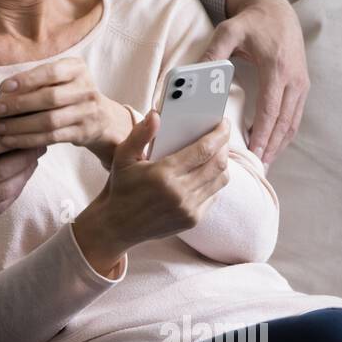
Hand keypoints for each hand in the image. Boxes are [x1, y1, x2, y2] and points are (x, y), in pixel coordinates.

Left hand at [0, 57, 133, 168]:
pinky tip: (10, 140)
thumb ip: (37, 81)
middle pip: (49, 98)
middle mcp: (86, 89)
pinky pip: (51, 137)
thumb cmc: (71, 94)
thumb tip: (3, 92)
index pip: (51, 72)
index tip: (3, 88)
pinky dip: (28, 139)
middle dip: (18, 105)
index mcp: (77, 69)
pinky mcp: (83, 133)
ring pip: (49, 121)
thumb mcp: (62, 79)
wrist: (103, 118)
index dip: (26, 80)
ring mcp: (87, 112)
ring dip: (19, 126)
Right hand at [72, 113, 230, 273]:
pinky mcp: (192, 219)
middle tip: (222, 134)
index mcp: (163, 174)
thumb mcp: (123, 157)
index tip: (223, 123)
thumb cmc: (120, 187)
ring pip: (220, 180)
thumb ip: (140, 134)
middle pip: (217, 163)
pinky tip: (206, 172)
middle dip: (224, 145)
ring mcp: (188, 208)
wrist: (117, 225)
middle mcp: (179, 193)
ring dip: (222, 162)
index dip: (219, 134)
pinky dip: (214, 181)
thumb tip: (156, 115)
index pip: (203, 150)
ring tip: (217, 151)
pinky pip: (213, 195)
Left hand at [200, 0, 309, 166]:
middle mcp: (293, 78)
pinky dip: (286, 133)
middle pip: (284, 121)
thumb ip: (213, 53)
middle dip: (272, 146)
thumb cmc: (250, 22)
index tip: (254, 152)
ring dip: (280, 143)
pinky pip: (296, 115)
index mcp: (276, 68)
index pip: (270, 109)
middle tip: (258, 167)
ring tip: (265, 162)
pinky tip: (273, 145)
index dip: (263, 133)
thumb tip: (194, 74)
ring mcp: (301, 82)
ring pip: (293, 122)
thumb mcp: (228, 31)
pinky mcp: (302, 84)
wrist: (277, 9)